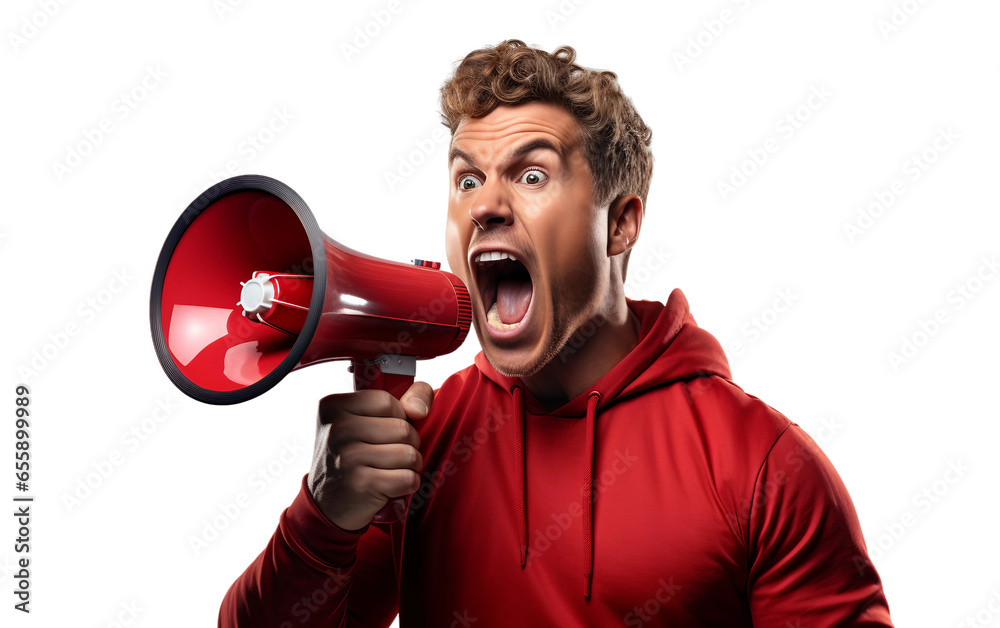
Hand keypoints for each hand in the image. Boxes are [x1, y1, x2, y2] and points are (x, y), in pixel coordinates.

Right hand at [307, 382, 431, 530]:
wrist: (326, 503)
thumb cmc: (353, 455)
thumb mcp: (365, 419)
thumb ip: (403, 398)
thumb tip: (419, 408)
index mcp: (334, 407)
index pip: (388, 401)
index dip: (397, 416)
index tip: (384, 430)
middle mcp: (337, 429)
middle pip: (403, 428)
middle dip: (408, 443)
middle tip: (389, 454)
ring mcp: (347, 457)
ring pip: (409, 454)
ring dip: (410, 465)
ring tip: (391, 469)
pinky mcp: (361, 484)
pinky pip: (408, 478)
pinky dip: (407, 484)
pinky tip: (391, 485)